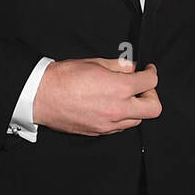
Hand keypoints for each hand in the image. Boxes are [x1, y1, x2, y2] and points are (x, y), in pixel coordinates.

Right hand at [32, 57, 160, 135]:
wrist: (41, 96)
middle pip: (153, 108)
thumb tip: (131, 68)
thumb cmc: (64, 77)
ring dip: (136, 107)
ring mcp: (109, 124)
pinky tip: (111, 105)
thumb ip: (118, 66)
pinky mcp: (99, 132)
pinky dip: (122, 117)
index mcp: (119, 88)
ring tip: (125, 96)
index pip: (150, 82)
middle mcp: (118, 109)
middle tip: (142, 86)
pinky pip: (120, 127)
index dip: (152, 73)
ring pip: (137, 120)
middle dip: (151, 95)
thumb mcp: (95, 62)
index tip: (148, 70)